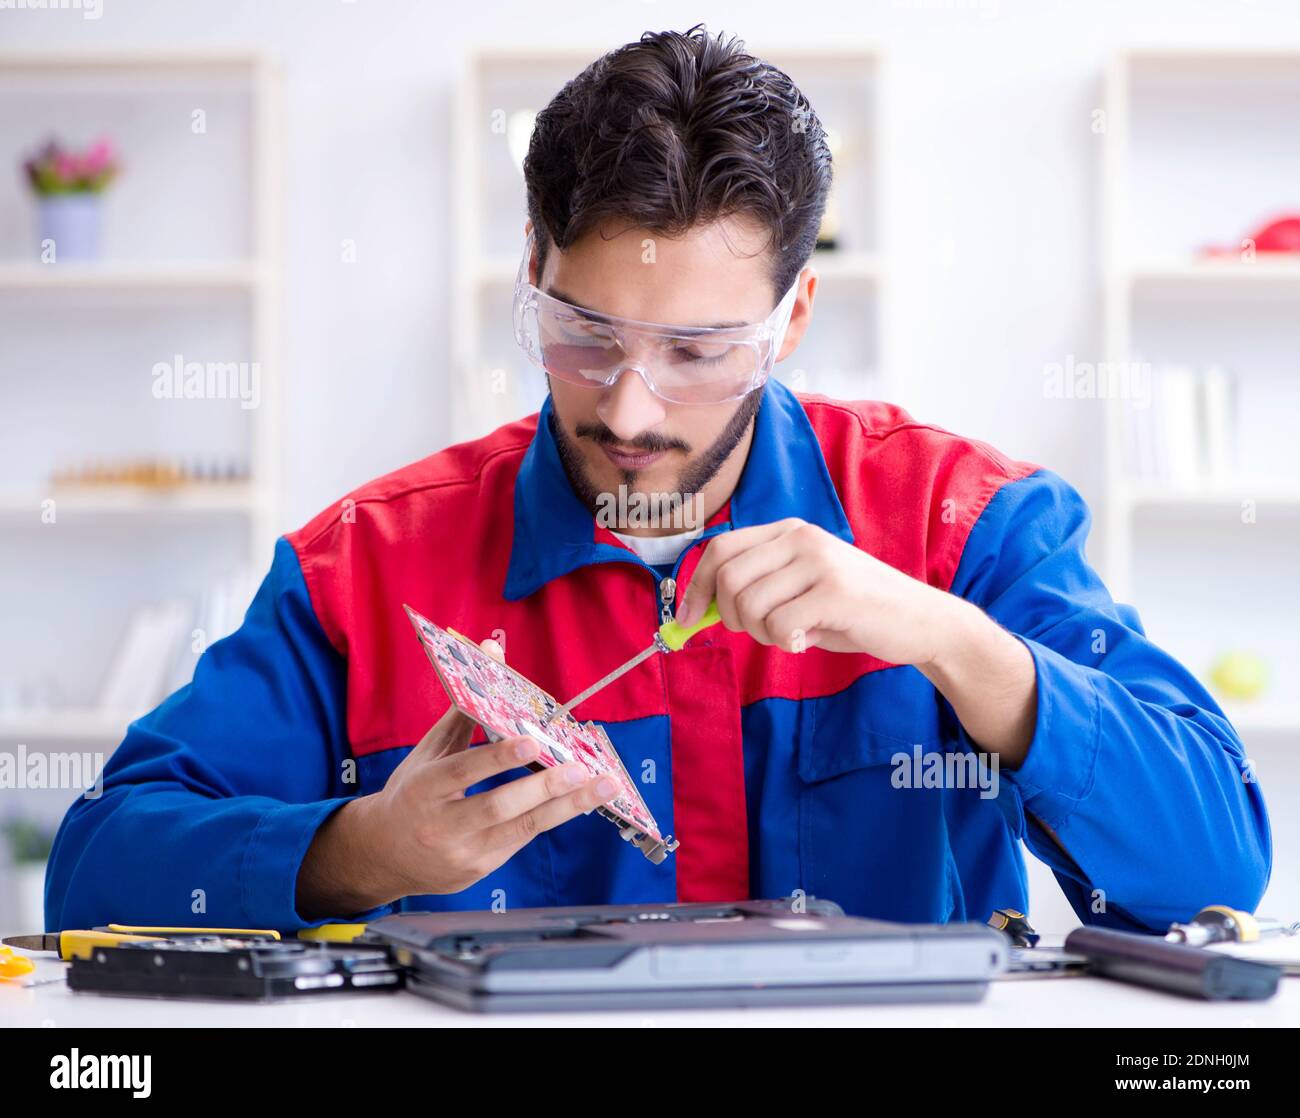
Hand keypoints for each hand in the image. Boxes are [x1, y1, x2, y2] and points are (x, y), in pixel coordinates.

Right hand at [298, 638, 619, 914]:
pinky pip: (522, 839)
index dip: (498, 758)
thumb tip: (492, 650)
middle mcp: (441, 824)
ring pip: (521, 829)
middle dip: (543, 787)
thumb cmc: (413, 791)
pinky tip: (580, 800)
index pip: (464, 771)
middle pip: (498, 806)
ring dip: (566, 808)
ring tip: (602, 788)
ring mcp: (463, 853)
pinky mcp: (480, 870)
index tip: (532, 742)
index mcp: (424, 788)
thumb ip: (466, 707)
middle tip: (579, 769)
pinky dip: (551, 817)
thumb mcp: (430, 751)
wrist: (384, 854)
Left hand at [675, 521, 1037, 761]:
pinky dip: (784, 643)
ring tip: (790, 635)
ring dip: (759, 634)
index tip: (686, 620)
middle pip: (728, 577)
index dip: (695, 586)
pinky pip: (779, 624)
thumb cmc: (855, 611)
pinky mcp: (836, 591)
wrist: (923, 621)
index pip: (719, 548)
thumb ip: (757, 591)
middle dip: (729, 617)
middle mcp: (802, 537)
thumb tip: (698, 612)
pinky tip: (807, 641)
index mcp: (789, 531)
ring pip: (749, 604)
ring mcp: (820, 561)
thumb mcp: (801, 590)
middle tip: (758, 633)